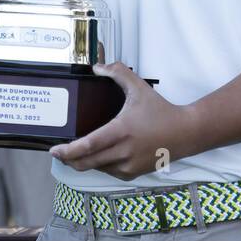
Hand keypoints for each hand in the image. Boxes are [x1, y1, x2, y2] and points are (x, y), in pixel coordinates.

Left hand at [49, 63, 196, 180]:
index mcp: (122, 131)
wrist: (185, 133)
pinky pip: (108, 171)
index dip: (68, 151)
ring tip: (75, 152)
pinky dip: (99, 164)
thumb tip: (97, 67)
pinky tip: (97, 155)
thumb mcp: (139, 88)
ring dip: (84, 162)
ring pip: (96, 168)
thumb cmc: (161, 111)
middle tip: (58, 152)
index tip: (55, 150)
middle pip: (87, 162)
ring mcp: (128, 165)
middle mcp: (124, 152)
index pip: (89, 146)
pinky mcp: (133, 173)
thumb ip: (118, 72)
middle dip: (69, 159)